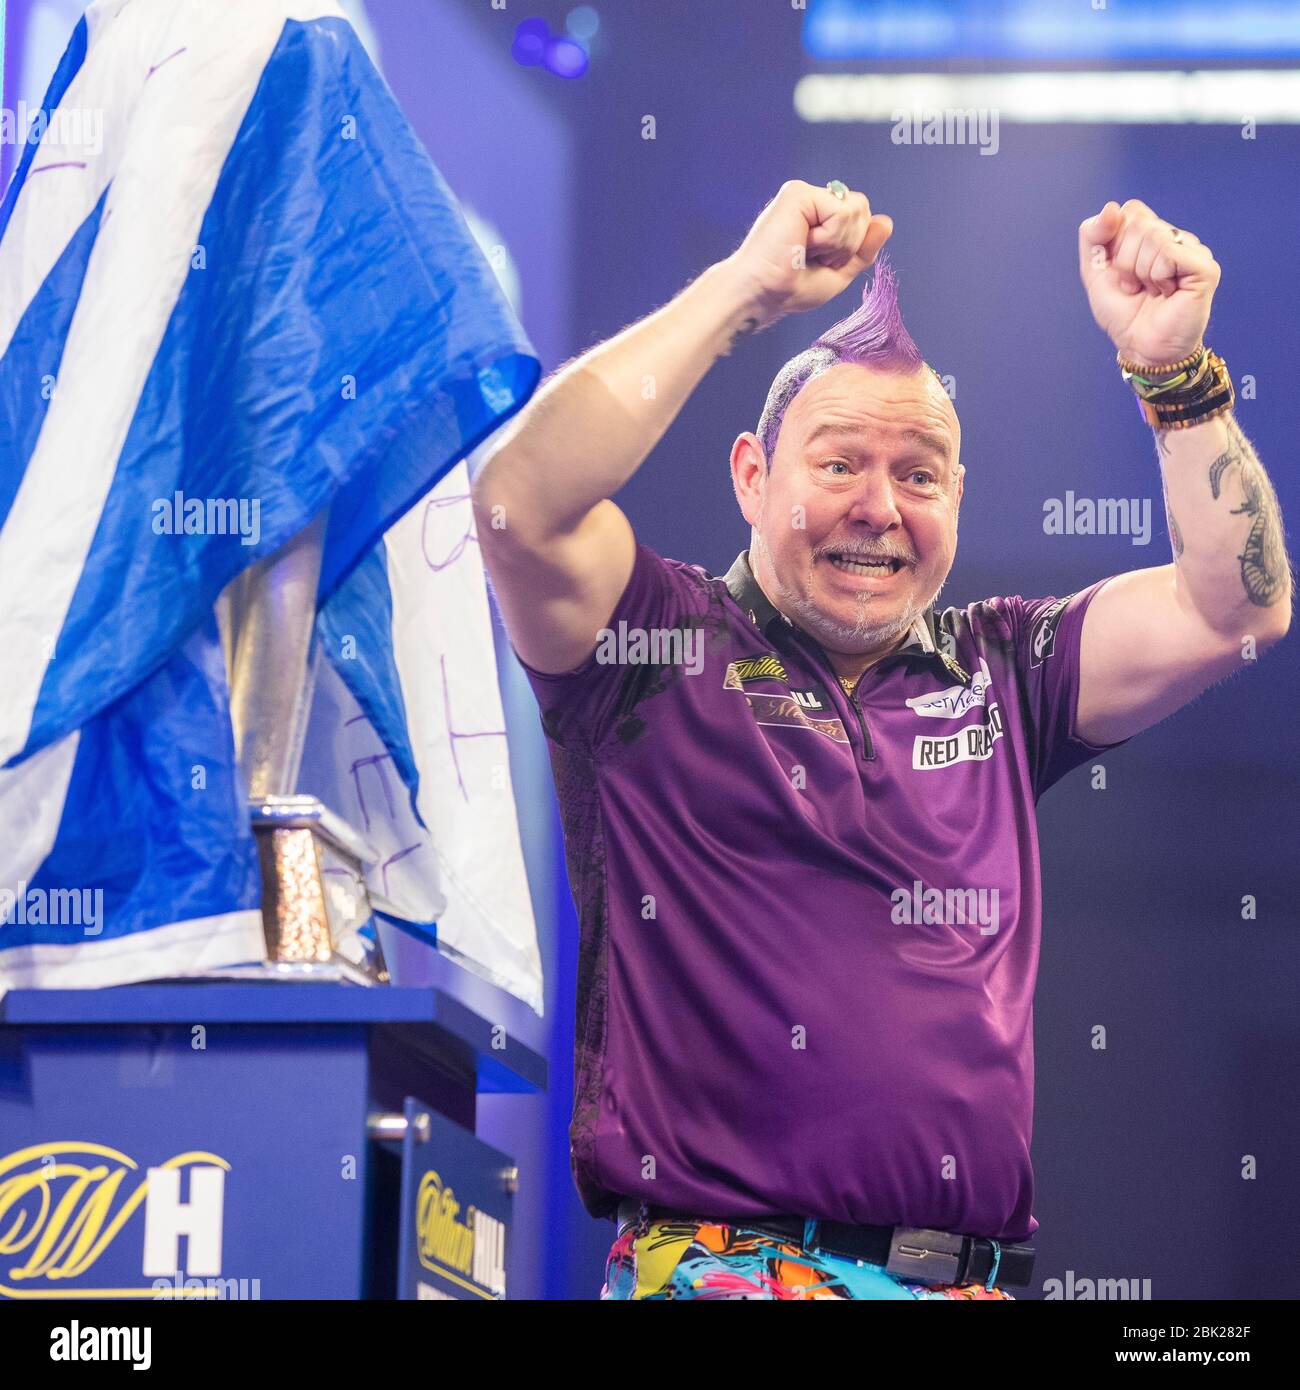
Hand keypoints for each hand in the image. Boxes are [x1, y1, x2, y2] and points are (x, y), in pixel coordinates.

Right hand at [722, 179, 892, 328]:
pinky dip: (830, 237)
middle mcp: (813, 201)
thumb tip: (887, 222)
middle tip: (814, 257)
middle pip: (863, 211)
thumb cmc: (790, 289)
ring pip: (856, 210)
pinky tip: (803, 242)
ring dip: (837, 244)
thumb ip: (864, 249)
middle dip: (847, 245)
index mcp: (820, 217)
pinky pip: (841, 212)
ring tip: (806, 251)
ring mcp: (805, 194)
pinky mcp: (798, 193)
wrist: (764, 294)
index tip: (820, 263)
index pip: (861, 219)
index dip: (852, 247)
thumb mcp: (839, 273)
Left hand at [1078, 199, 1220, 368]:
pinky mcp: (1204, 266)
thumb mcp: (1095, 271)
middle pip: (1138, 223)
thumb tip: (1111, 208)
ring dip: (1140, 272)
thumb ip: (1093, 236)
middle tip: (1136, 286)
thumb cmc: (1123, 314)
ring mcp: (1192, 250)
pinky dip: (1157, 276)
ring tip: (1151, 290)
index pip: (1129, 211)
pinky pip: (1169, 252)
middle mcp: (1175, 238)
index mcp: (1152, 235)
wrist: (1140, 347)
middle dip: (1125, 261)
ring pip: (1152, 236)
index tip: (1119, 272)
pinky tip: (1167, 292)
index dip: (1114, 243)